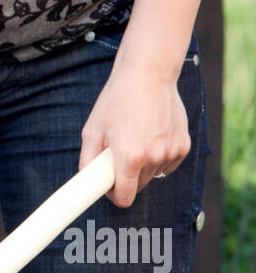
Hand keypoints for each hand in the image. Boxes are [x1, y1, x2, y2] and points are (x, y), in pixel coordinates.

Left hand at [78, 63, 190, 207]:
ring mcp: (172, 152)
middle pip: (139, 186)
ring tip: (136, 136)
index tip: (109, 187)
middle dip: (127, 176)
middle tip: (119, 153)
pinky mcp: (184, 146)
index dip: (114, 195)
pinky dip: (159, 156)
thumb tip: (87, 181)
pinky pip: (168, 164)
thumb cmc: (117, 100)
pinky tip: (152, 134)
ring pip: (153, 174)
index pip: (124, 198)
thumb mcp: (93, 129)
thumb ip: (87, 161)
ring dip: (144, 165)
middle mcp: (154, 158)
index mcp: (130, 157)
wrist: (148, 74)